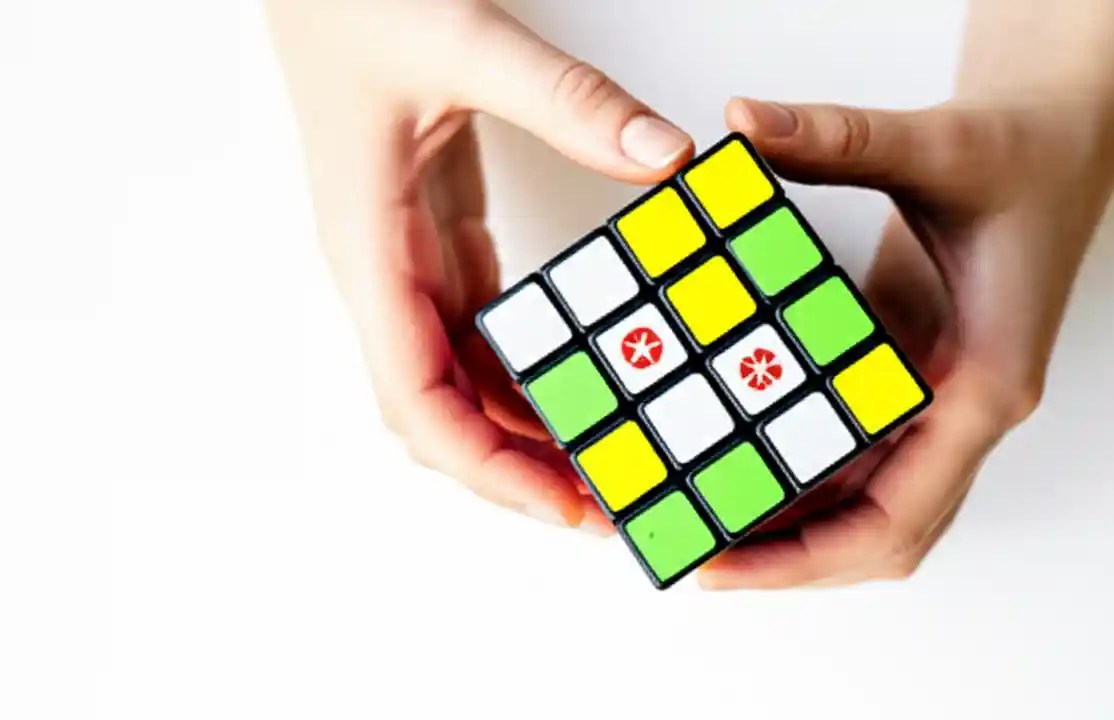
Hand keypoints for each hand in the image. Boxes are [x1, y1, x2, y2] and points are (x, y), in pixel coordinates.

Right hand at [264, 0, 692, 530]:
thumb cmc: (353, 6)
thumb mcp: (464, 41)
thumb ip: (567, 99)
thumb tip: (663, 159)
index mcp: (370, 250)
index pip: (417, 400)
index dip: (487, 467)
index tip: (563, 504)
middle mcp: (384, 272)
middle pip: (442, 412)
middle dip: (517, 467)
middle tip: (608, 496)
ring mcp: (407, 258)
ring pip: (460, 379)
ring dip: (525, 425)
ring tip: (604, 452)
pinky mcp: (435, 235)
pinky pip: (479, 331)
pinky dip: (528, 367)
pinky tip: (581, 376)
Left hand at [698, 94, 1113, 587]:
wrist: (1057, 141)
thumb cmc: (1018, 153)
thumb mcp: (934, 145)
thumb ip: (841, 139)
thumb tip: (744, 123)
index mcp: (986, 381)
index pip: (900, 512)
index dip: (809, 551)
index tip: (728, 565)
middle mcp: (969, 412)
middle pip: (883, 535)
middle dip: (793, 558)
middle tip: (698, 560)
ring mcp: (944, 405)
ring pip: (873, 507)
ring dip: (798, 529)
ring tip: (707, 526)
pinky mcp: (916, 383)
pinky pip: (860, 457)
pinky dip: (805, 477)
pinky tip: (740, 463)